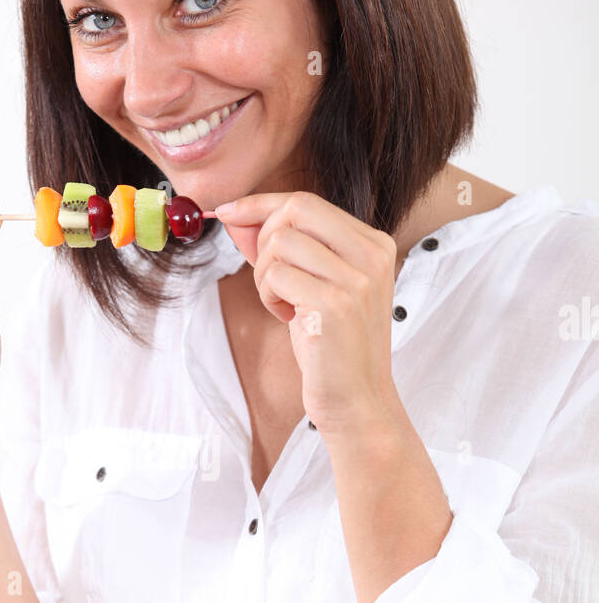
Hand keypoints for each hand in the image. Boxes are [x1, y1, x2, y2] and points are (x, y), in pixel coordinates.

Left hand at [215, 190, 401, 439]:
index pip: (308, 201)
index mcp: (373, 244)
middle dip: (263, 237)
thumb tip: (238, 215)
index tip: (229, 211)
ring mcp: (356, 279)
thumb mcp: (315, 286)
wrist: (357, 400)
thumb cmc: (332, 346)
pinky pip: (275, 275)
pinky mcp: (334, 304)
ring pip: (280, 243)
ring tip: (282, 303)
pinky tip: (287, 317)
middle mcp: (371, 255)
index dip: (261, 203)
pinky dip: (268, 296)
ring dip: (264, 274)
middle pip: (295, 210)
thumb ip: (285, 249)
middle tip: (268, 276)